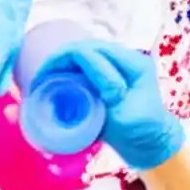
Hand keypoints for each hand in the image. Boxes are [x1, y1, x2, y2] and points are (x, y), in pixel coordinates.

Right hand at [35, 40, 183, 169]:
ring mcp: (121, 61)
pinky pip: (87, 59)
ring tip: (44, 76)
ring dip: (62, 61)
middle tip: (38, 78)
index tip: (41, 79)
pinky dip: (69, 65)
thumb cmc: (137, 132)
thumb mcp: (120, 116)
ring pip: (84, 50)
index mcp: (133, 65)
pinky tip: (57, 75)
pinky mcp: (113, 69)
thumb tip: (74, 77)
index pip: (89, 52)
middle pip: (84, 47)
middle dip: (58, 59)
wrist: (151, 142)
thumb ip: (102, 93)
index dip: (61, 60)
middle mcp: (128, 57)